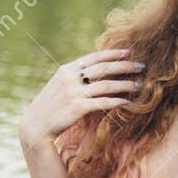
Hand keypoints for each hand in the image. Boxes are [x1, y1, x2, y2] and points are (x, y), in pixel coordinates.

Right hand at [18, 47, 144, 149]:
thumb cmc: (50, 106)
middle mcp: (70, 79)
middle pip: (104, 68)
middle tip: (142, 66)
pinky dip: (117, 101)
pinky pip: (103, 103)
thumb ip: (75, 76)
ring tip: (139, 85)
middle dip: (125, 65)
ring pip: (106, 85)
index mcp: (66, 70)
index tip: (129, 52)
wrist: (35, 125)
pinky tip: (128, 102)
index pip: (94, 57)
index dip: (113, 53)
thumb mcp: (59, 85)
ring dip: (125, 84)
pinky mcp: (77, 108)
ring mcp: (73, 93)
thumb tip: (95, 70)